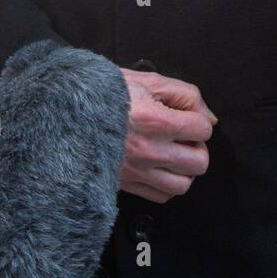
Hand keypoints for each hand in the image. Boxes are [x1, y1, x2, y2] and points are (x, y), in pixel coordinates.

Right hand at [118, 69, 217, 203]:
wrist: (67, 109)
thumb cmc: (105, 92)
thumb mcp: (147, 81)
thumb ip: (185, 95)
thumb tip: (209, 117)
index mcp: (155, 120)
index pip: (203, 129)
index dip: (198, 121)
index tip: (188, 118)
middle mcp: (148, 150)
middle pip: (199, 162)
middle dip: (196, 148)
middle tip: (184, 138)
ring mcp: (137, 170)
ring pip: (183, 185)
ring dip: (183, 170)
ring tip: (173, 154)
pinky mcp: (126, 184)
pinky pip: (161, 196)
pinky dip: (166, 184)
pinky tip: (159, 167)